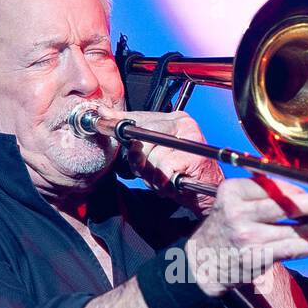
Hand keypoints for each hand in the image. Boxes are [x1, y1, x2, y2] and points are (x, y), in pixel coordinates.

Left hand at [97, 108, 224, 214]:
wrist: (204, 192)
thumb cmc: (178, 173)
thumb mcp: (152, 152)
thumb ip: (132, 136)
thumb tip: (105, 114)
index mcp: (174, 118)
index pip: (140, 116)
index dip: (120, 123)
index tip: (103, 121)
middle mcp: (184, 123)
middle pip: (143, 137)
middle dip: (140, 159)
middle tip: (148, 170)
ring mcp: (191, 138)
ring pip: (152, 156)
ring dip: (152, 175)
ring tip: (163, 178)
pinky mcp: (194, 156)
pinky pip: (164, 168)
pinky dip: (163, 180)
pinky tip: (171, 183)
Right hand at [186, 176, 307, 296]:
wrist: (201, 263)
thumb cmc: (225, 229)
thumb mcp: (233, 202)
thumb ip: (262, 194)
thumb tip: (305, 194)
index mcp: (233, 191)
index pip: (273, 185)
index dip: (298, 190)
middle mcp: (238, 211)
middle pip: (286, 204)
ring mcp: (248, 235)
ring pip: (294, 229)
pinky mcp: (257, 256)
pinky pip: (292, 249)